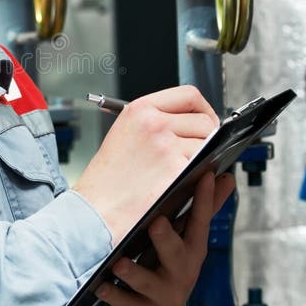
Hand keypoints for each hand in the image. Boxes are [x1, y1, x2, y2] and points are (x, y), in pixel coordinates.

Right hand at [73, 85, 218, 242]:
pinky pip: (205, 166)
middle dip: (206, 136)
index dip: (203, 108)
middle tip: (198, 150)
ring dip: (203, 156)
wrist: (97, 210)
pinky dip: (200, 175)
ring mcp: (167, 146)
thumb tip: (184, 121)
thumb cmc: (106, 179)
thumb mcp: (124, 134)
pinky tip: (184, 181)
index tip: (204, 119)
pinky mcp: (177, 170)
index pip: (188, 95)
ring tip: (183, 169)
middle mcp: (154, 123)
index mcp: (140, 110)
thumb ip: (153, 121)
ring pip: (208, 143)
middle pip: (203, 120)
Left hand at [95, 171, 234, 305]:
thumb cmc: (171, 268)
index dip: (204, 199)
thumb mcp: (188, 241)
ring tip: (119, 263)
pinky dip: (113, 295)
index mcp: (193, 250)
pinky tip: (101, 287)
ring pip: (147, 281)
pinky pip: (126, 303)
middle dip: (166, 239)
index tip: (206, 175)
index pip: (201, 221)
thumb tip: (227, 178)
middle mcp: (182, 272)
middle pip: (175, 253)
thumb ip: (204, 211)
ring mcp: (163, 294)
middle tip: (156, 223)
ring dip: (133, 271)